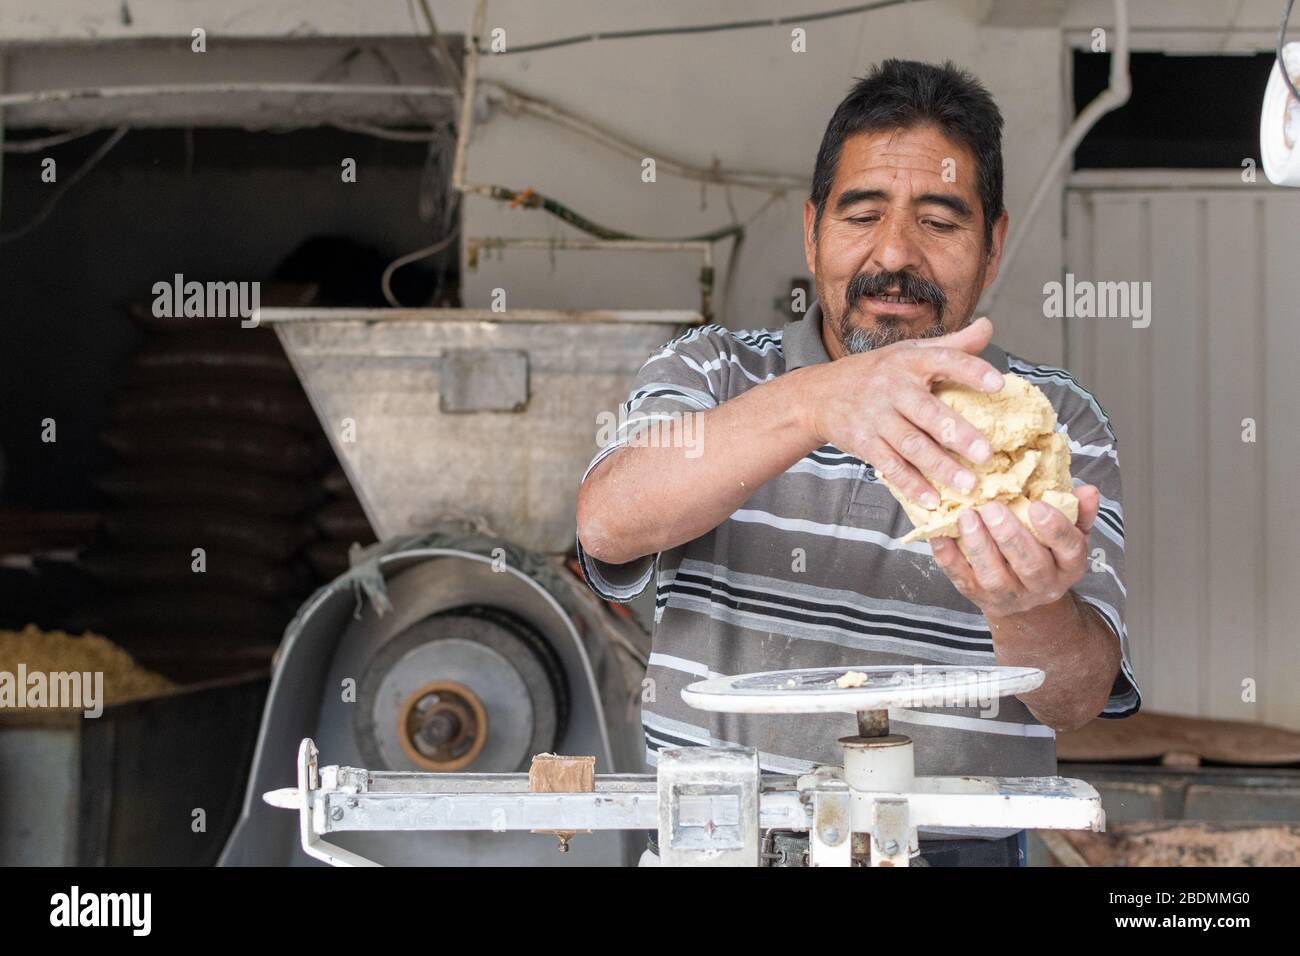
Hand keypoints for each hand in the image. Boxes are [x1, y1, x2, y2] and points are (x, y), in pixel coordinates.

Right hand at [804, 317, 1003, 508]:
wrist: (819, 394)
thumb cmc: (875, 373)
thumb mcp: (908, 351)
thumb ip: (950, 344)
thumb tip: (988, 327)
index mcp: (908, 361)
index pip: (943, 360)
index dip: (971, 371)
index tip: (999, 385)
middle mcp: (892, 387)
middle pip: (927, 412)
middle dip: (957, 433)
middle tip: (986, 454)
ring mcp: (875, 417)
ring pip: (910, 444)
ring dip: (939, 466)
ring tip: (968, 484)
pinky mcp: (863, 442)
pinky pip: (889, 466)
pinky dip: (910, 484)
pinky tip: (932, 500)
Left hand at [929, 484, 1100, 617]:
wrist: (1026, 601)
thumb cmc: (1047, 553)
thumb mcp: (1069, 534)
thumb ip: (1078, 512)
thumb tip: (1087, 490)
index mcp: (1068, 566)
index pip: (1069, 549)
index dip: (1055, 529)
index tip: (1037, 506)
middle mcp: (1042, 585)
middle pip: (1030, 565)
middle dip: (1010, 536)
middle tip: (993, 507)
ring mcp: (1009, 595)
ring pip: (994, 576)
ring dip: (979, 545)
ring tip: (967, 516)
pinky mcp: (978, 596)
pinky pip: (962, 579)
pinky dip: (948, 558)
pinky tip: (939, 535)